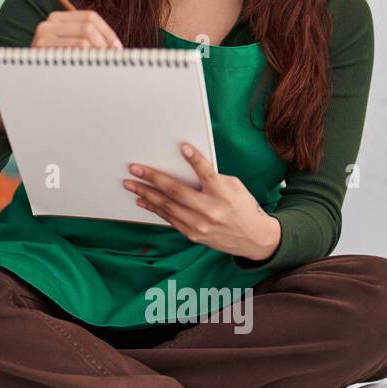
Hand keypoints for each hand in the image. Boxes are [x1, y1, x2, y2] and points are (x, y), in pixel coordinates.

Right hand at [0, 10, 122, 134]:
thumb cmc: (55, 72)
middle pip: (88, 25)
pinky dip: (88, 59)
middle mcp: (48, 23)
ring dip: (98, 53)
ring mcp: (42, 35)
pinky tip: (89, 70)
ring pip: (84, 37)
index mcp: (57, 19)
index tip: (118, 50)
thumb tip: (117, 48)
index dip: (108, 32)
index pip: (90, 16)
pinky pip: (76, 49)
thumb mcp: (70, 53)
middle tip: (113, 60)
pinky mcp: (42, 49)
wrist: (26, 89)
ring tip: (102, 67)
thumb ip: (87, 44)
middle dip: (105, 43)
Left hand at [122, 143, 281, 262]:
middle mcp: (211, 210)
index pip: (207, 173)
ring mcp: (200, 225)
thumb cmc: (243, 207)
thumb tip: (188, 168)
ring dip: (146, 194)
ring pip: (167, 207)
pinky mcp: (194, 235)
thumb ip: (213, 178)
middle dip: (152, 178)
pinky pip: (169, 219)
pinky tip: (143, 201)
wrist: (254, 239)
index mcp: (223, 194)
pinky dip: (154, 209)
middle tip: (135, 169)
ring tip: (131, 185)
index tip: (183, 147)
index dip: (195, 160)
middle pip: (176, 192)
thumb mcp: (234, 187)